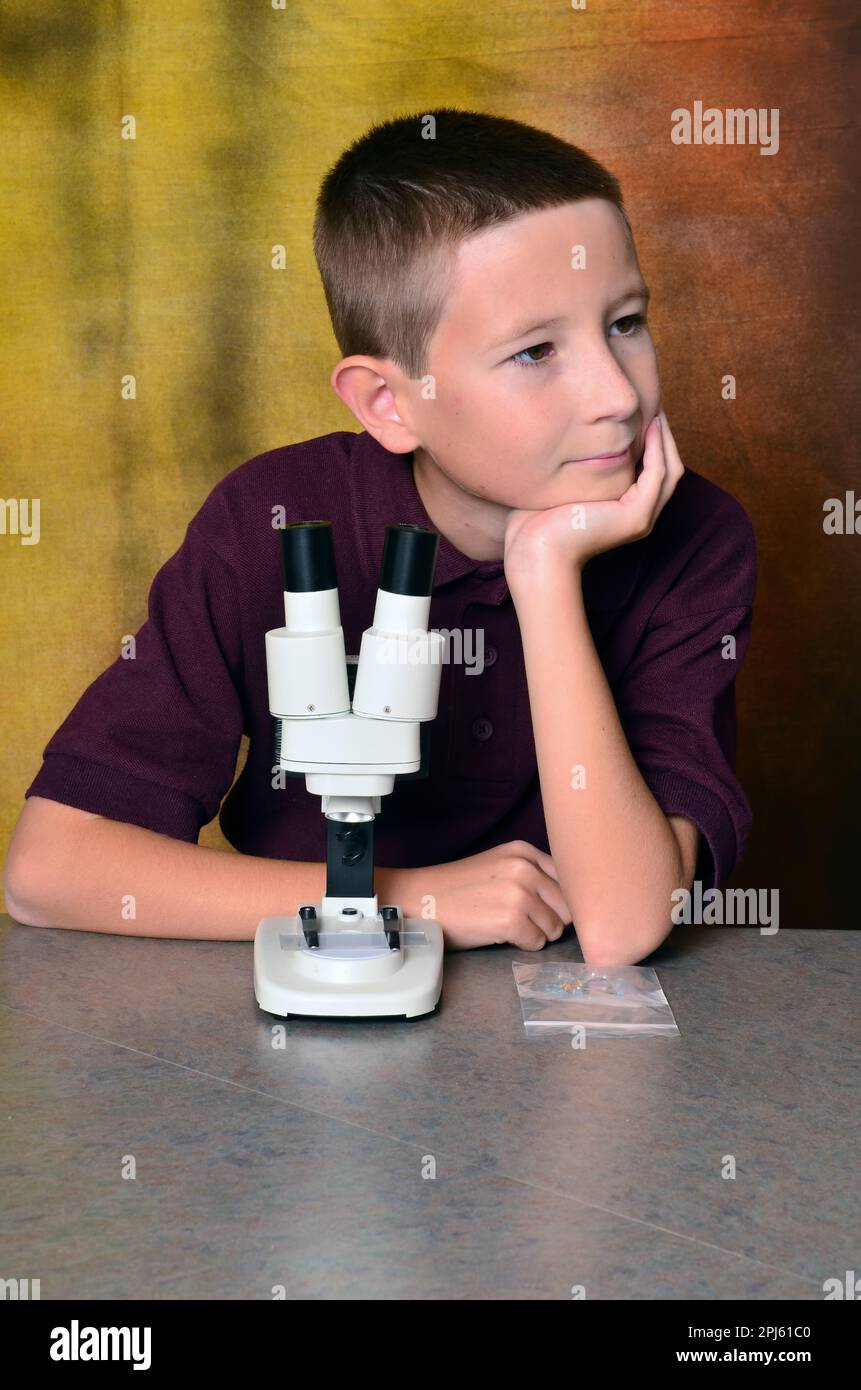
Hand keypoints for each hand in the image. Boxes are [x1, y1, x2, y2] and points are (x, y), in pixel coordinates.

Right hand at [388, 841, 572, 950]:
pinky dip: (523, 945)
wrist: (422, 899)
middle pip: (568, 906)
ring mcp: (519, 894)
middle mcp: (525, 868)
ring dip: (537, 933)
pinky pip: (537, 943)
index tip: (549, 908)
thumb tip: (572, 902)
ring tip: (510, 925)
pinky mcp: (510, 921)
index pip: (569, 880)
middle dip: (552, 919)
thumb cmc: (460, 888)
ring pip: (555, 927)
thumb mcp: (500, 866)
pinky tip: (502, 934)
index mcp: (524, 851)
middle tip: (526, 921)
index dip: (561, 900)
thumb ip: (535, 874)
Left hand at [503, 409, 684, 582]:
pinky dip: (657, 449)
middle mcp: (639, 515)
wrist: (534, 549)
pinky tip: (648, 426)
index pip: (651, 469)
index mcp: (625, 509)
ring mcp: (641, 518)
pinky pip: (657, 475)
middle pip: (668, 467)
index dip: (652, 440)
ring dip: (665, 438)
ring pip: (669, 469)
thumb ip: (576, 462)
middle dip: (664, 436)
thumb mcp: (563, 482)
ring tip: (657, 410)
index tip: (641, 412)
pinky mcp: (636, 516)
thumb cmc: (536, 520)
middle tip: (656, 405)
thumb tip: (568, 432)